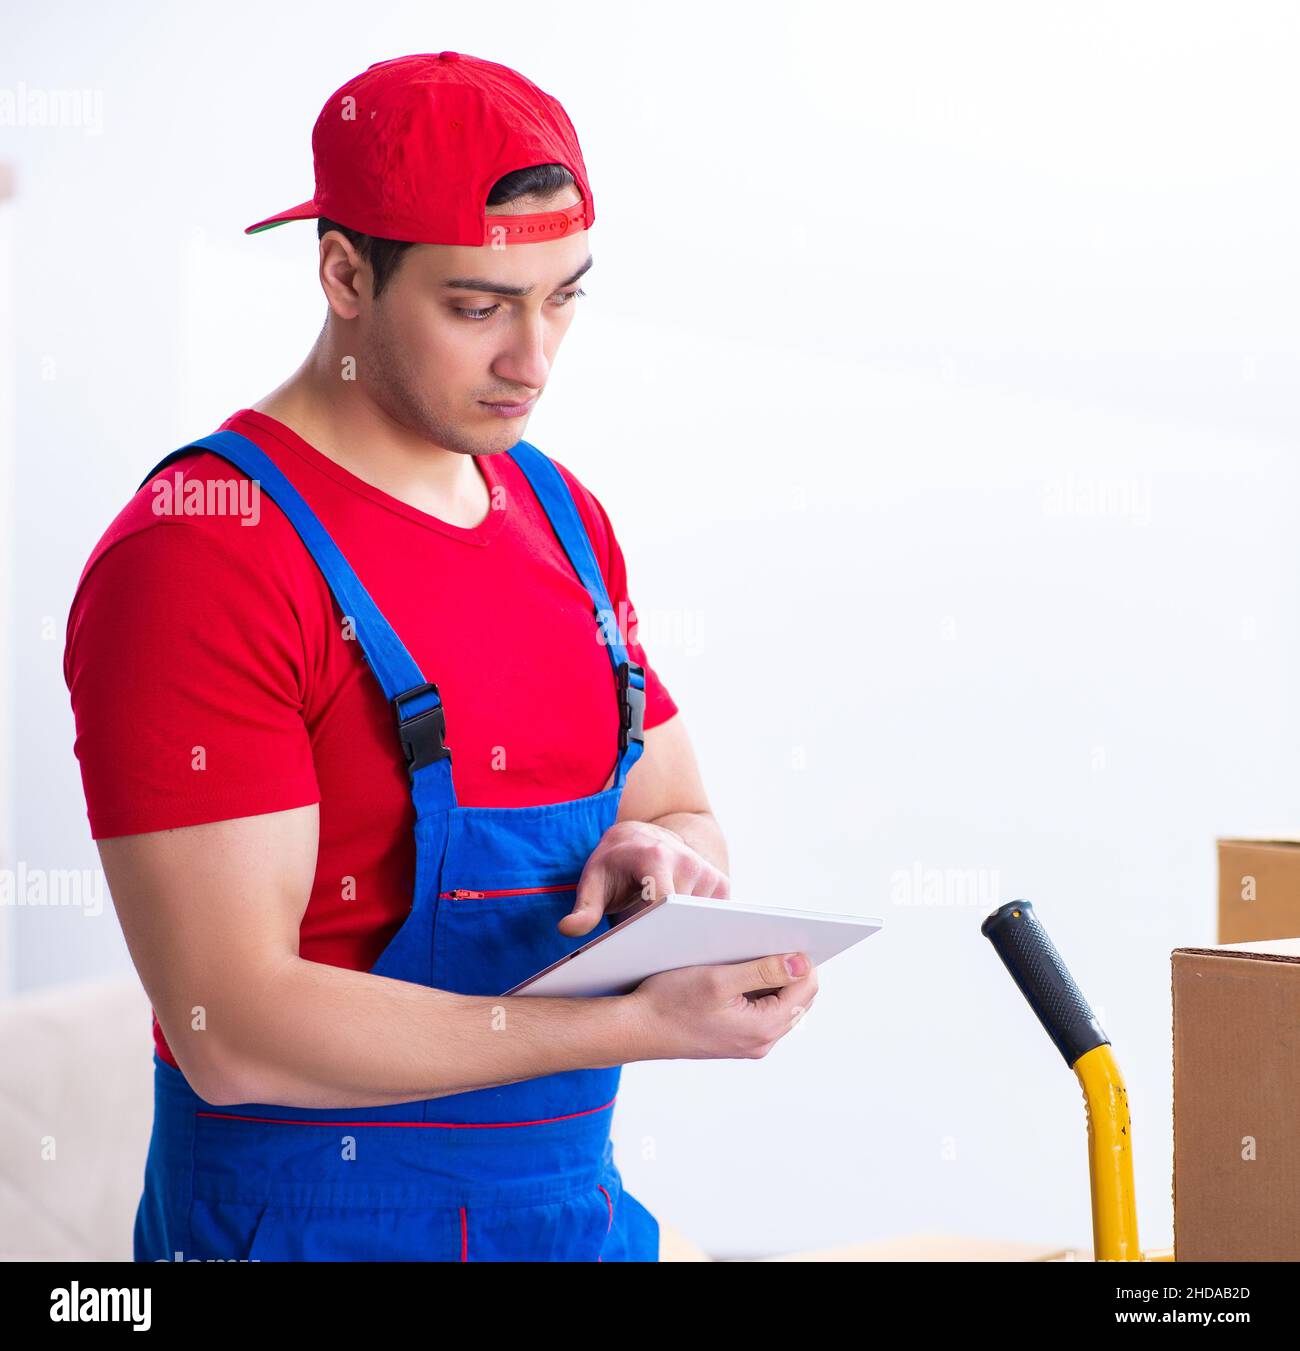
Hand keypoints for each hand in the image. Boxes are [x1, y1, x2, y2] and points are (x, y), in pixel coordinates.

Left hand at [557, 819, 729, 937]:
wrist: (641, 839)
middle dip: (671, 935)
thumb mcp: (593, 882)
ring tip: (665, 939)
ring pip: (702, 918)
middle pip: (685, 914)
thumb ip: (584, 909)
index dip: (658, 927)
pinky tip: (682, 930)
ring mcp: (706, 870)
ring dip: (686, 931)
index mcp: (654, 857)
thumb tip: (568, 929)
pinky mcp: (719, 881)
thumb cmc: (614, 865)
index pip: (664, 900)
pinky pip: (716, 915)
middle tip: (653, 954)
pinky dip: (701, 926)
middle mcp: (685, 859)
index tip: (648, 949)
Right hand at [625, 952, 818, 1060]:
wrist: (636, 1029)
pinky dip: (757, 990)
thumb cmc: (669, 1002)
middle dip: (790, 969)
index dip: (802, 960)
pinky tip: (738, 972)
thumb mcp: (718, 979)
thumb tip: (803, 963)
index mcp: (762, 1028)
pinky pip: (761, 1011)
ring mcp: (749, 1043)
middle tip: (770, 939)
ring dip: (772, 978)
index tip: (789, 934)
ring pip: (780, 1004)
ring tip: (751, 954)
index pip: (806, 989)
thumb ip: (764, 971)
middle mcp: (761, 1042)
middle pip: (797, 998)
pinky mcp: (736, 1039)